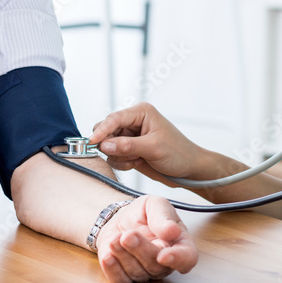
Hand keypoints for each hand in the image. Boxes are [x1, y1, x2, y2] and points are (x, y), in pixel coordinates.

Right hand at [90, 103, 205, 184]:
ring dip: (119, 156)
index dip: (102, 130)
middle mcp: (133, 122)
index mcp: (141, 112)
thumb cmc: (178, 153)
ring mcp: (130, 137)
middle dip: (111, 145)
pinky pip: (113, 157)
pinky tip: (136, 163)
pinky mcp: (129, 150)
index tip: (92, 143)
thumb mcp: (153, 148)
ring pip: (108, 146)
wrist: (189, 169)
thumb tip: (104, 144)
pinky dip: (121, 163)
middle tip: (124, 154)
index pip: (114, 118)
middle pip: (106, 130)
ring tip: (137, 159)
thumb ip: (127, 145)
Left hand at [95, 195, 197, 282]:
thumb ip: (164, 216)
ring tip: (116, 238)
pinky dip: (112, 268)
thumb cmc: (143, 213)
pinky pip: (120, 279)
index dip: (178, 260)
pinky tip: (108, 255)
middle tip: (128, 235)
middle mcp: (165, 262)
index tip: (163, 256)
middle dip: (140, 250)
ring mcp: (146, 272)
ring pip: (137, 273)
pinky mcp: (126, 276)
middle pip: (157, 266)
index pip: (187, 258)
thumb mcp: (155, 204)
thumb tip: (172, 230)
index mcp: (179, 243)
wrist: (120, 219)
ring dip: (124, 255)